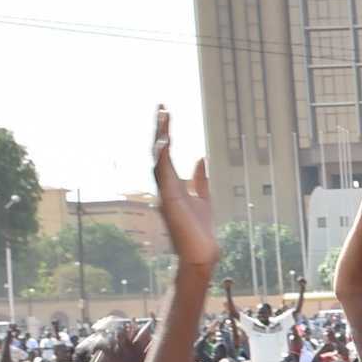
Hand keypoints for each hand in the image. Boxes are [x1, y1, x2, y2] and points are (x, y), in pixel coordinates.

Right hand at [150, 109, 215, 273]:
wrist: (202, 255)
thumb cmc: (200, 232)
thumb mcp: (204, 198)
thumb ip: (200, 179)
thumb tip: (200, 158)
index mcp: (171, 185)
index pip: (165, 154)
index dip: (164, 133)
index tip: (166, 113)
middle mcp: (164, 187)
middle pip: (157, 152)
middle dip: (159, 129)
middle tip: (162, 107)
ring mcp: (164, 193)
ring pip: (158, 159)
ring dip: (160, 137)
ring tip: (163, 115)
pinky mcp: (169, 200)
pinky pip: (163, 174)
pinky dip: (162, 157)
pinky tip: (164, 140)